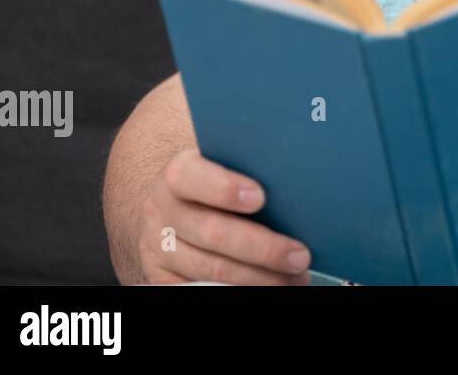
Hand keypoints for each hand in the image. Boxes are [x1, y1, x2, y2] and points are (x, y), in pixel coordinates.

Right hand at [136, 149, 311, 284]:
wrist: (172, 209)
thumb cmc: (214, 184)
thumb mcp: (223, 167)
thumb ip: (247, 171)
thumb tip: (296, 190)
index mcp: (179, 174)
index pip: (193, 177)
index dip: (225, 189)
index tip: (260, 198)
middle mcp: (163, 210)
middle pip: (213, 232)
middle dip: (262, 248)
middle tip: (300, 257)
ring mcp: (158, 247)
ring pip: (211, 268)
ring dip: (259, 277)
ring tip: (295, 277)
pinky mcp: (162, 277)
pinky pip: (201, 288)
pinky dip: (239, 289)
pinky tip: (266, 287)